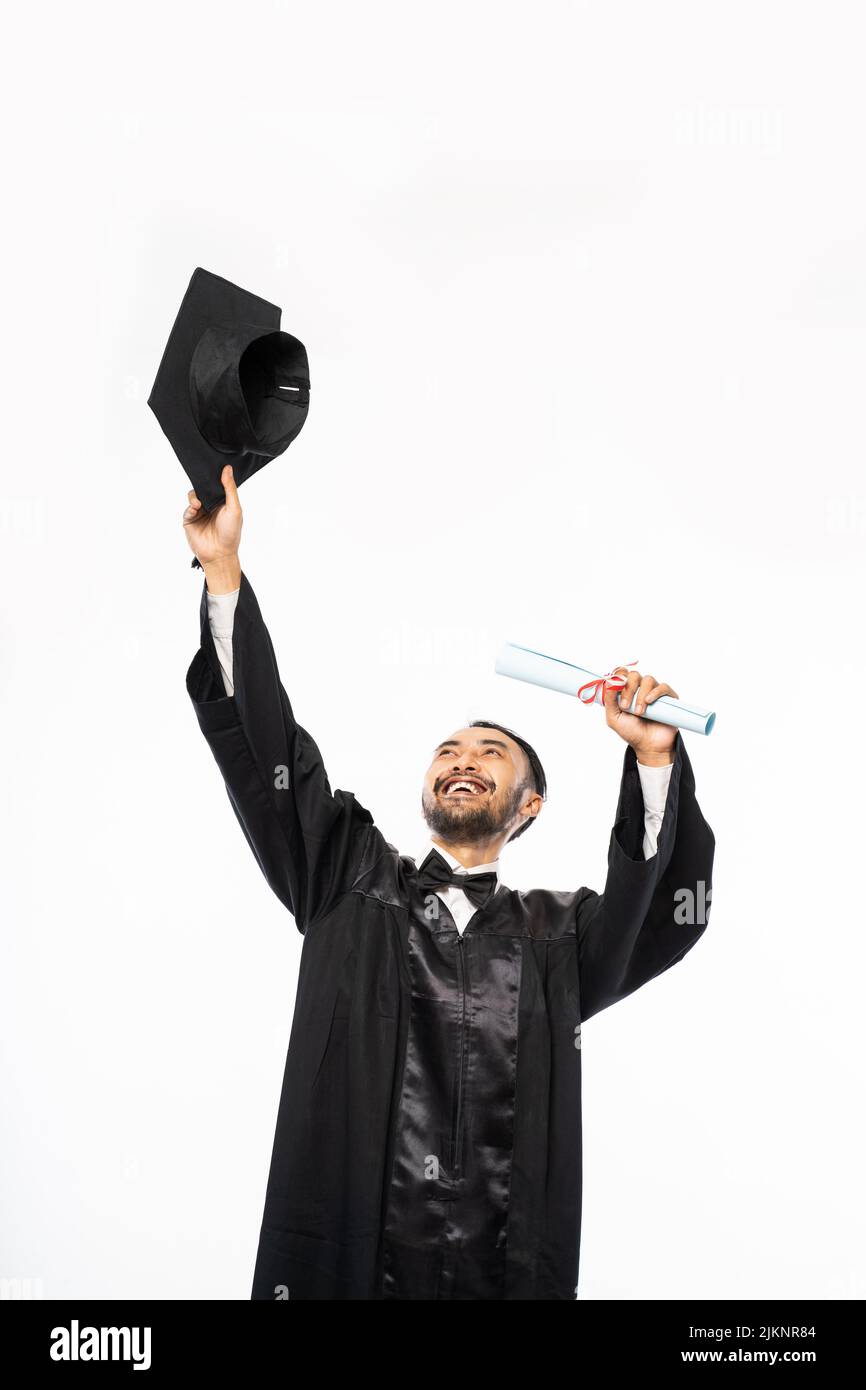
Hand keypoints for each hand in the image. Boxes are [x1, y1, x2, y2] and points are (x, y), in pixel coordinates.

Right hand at [182, 465, 242, 590]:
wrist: (219, 554)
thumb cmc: (231, 533)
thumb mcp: (234, 508)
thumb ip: (230, 488)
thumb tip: (227, 469)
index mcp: (222, 502)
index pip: (216, 485)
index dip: (214, 477)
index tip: (213, 467)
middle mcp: (210, 506)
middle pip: (202, 488)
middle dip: (202, 485)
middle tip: (202, 481)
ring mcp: (199, 513)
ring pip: (193, 496)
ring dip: (195, 497)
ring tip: (198, 503)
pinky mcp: (190, 520)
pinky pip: (187, 509)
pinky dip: (190, 506)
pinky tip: (195, 508)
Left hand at [602, 667, 678, 763]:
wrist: (649, 746)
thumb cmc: (631, 732)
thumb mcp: (614, 718)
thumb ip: (609, 701)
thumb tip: (609, 682)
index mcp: (626, 691)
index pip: (622, 674)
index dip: (618, 676)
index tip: (615, 687)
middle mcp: (640, 689)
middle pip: (634, 675)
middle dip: (628, 689)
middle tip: (626, 706)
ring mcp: (654, 692)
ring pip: (648, 680)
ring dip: (641, 695)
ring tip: (639, 712)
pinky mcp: (668, 698)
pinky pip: (663, 687)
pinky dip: (655, 692)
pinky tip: (649, 702)